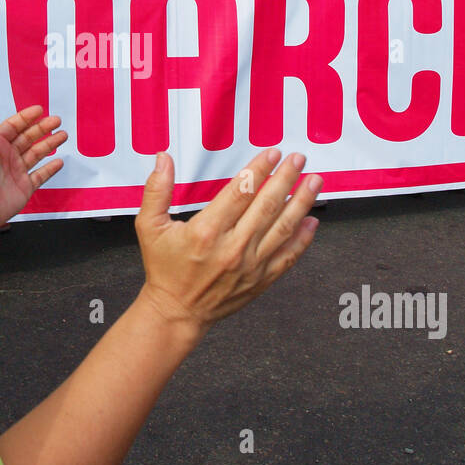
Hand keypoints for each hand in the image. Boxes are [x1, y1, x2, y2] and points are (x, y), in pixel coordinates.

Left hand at [0, 103, 65, 232]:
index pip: (14, 126)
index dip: (27, 117)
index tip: (40, 110)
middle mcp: (7, 156)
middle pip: (29, 137)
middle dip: (43, 128)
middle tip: (57, 120)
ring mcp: (17, 171)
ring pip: (37, 153)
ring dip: (50, 143)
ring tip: (63, 135)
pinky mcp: (25, 187)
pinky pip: (41, 175)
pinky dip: (51, 168)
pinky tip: (59, 161)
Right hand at [134, 149, 320, 332]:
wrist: (177, 311)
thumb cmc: (164, 268)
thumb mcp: (150, 226)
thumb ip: (157, 190)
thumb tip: (162, 159)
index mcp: (207, 231)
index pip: (240, 191)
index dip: (259, 169)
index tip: (272, 153)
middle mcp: (233, 247)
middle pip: (268, 204)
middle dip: (286, 177)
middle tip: (298, 159)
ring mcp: (250, 265)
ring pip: (283, 227)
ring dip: (302, 201)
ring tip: (314, 182)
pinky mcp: (261, 279)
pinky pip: (288, 255)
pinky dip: (303, 238)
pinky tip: (312, 220)